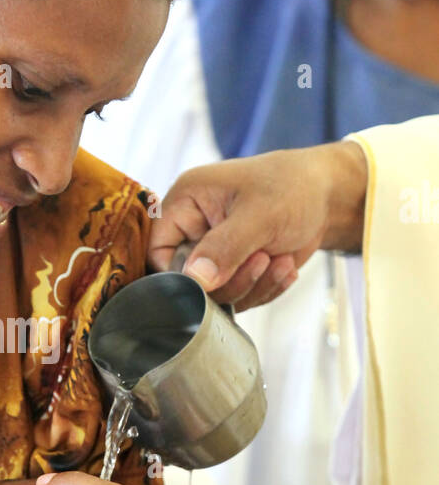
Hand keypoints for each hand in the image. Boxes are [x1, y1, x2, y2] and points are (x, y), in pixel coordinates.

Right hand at [147, 140, 367, 308]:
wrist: (328, 195)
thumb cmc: (293, 187)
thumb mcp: (260, 214)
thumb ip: (225, 248)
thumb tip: (195, 280)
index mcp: (186, 201)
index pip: (157, 249)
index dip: (179, 272)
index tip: (212, 279)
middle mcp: (193, 227)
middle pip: (187, 279)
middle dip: (229, 280)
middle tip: (261, 261)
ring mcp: (214, 251)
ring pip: (215, 293)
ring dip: (252, 286)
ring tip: (279, 259)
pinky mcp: (234, 270)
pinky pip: (238, 297)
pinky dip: (264, 289)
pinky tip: (285, 266)